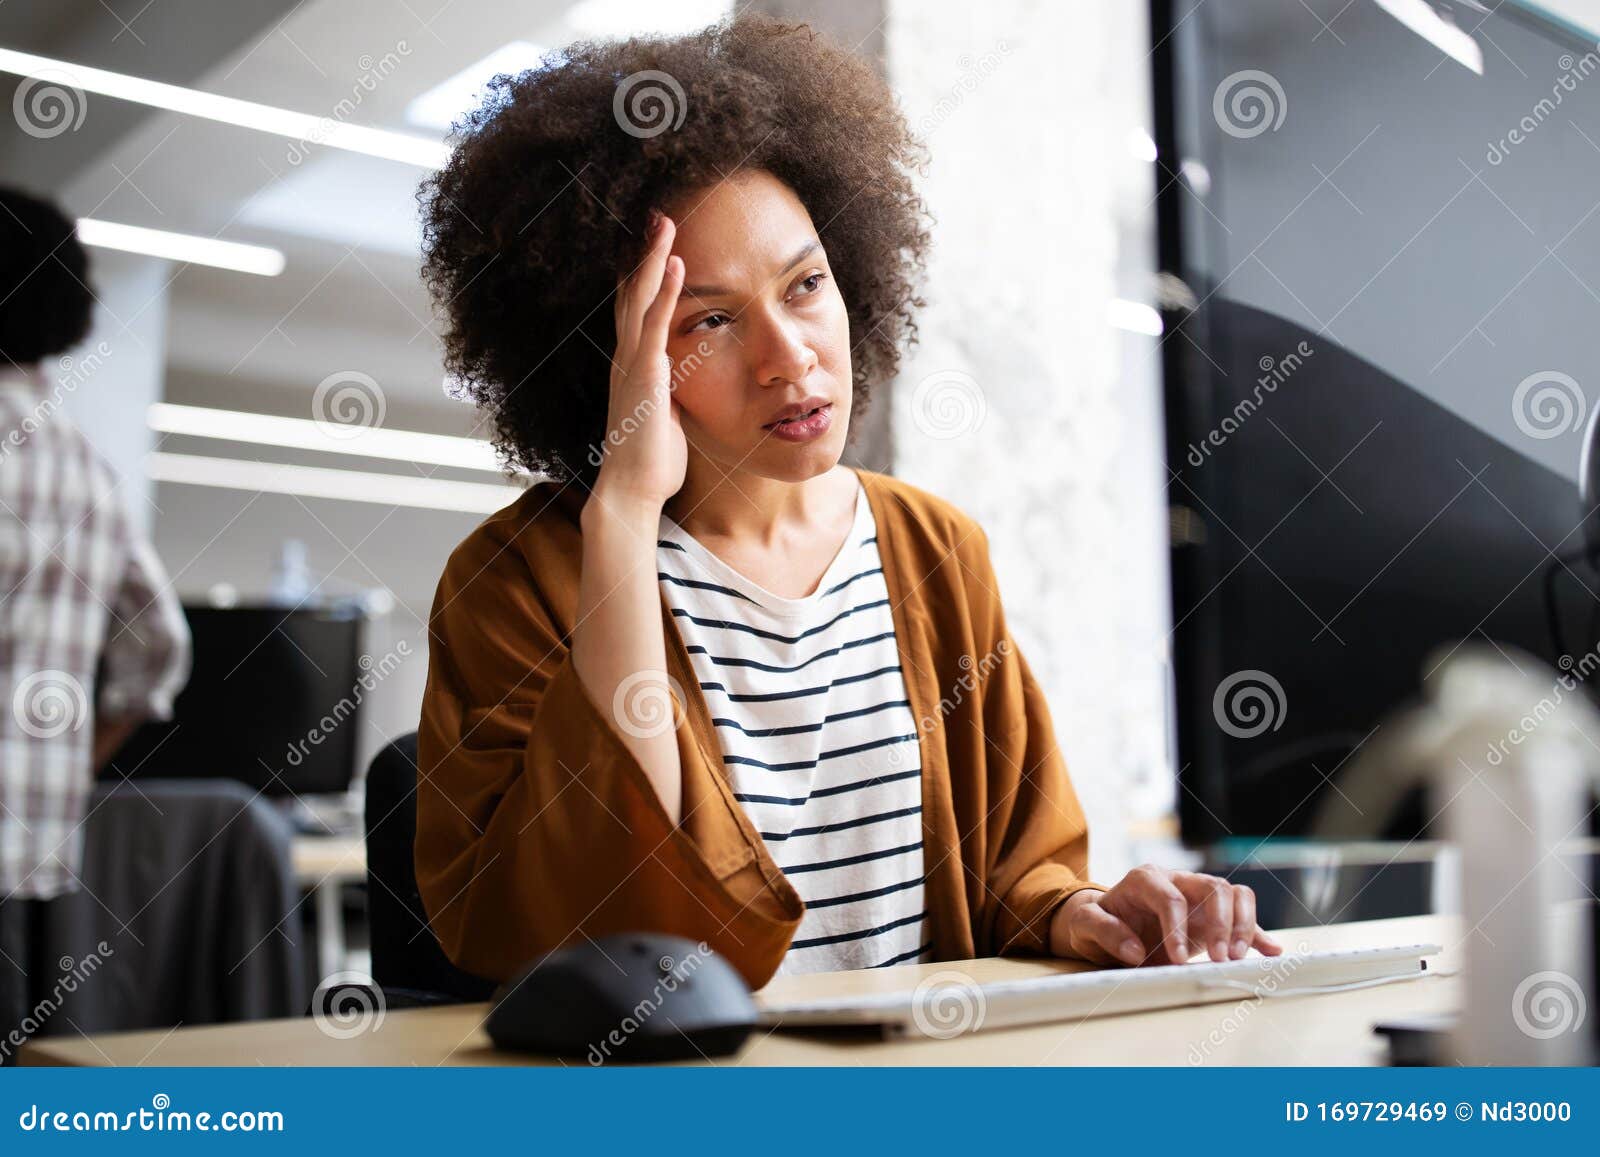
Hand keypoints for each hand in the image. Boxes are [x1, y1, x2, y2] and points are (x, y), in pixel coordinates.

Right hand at [593, 210, 687, 510]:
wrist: (630, 492)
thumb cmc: (650, 464)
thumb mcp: (665, 420)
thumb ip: (670, 396)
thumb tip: (682, 390)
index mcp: (633, 368)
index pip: (636, 311)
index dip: (644, 276)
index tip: (657, 246)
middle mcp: (626, 358)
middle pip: (632, 292)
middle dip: (644, 253)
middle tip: (657, 216)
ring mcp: (632, 363)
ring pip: (639, 297)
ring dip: (652, 257)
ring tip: (664, 221)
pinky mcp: (644, 373)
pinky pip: (655, 323)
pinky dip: (664, 290)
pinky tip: (674, 261)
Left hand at [1049, 865, 1283, 966]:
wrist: (1103, 923)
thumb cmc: (1094, 922)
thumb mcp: (1083, 925)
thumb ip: (1104, 932)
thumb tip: (1134, 949)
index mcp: (1145, 879)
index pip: (1169, 896)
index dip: (1177, 927)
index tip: (1178, 959)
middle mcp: (1176, 880)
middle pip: (1212, 887)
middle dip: (1221, 923)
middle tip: (1220, 959)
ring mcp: (1197, 896)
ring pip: (1233, 894)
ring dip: (1242, 925)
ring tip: (1236, 958)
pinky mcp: (1211, 915)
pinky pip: (1241, 916)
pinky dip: (1256, 933)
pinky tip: (1271, 951)